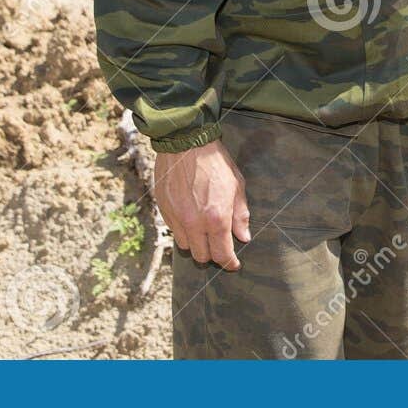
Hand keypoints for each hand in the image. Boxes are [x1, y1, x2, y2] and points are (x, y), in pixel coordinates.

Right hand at [154, 138, 251, 269]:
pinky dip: (183, 230)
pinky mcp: (164, 210)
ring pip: (185, 246)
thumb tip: (243, 237)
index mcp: (216, 219)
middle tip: (219, 246)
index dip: (230, 263)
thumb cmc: (216, 162)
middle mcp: (194, 223)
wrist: (186, 143)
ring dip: (196, 243)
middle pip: (201, 256)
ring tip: (204, 231)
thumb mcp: (237, 186)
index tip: (234, 264)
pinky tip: (191, 218)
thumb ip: (240, 215)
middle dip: (212, 255)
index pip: (222, 254)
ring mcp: (176, 218)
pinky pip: (173, 230)